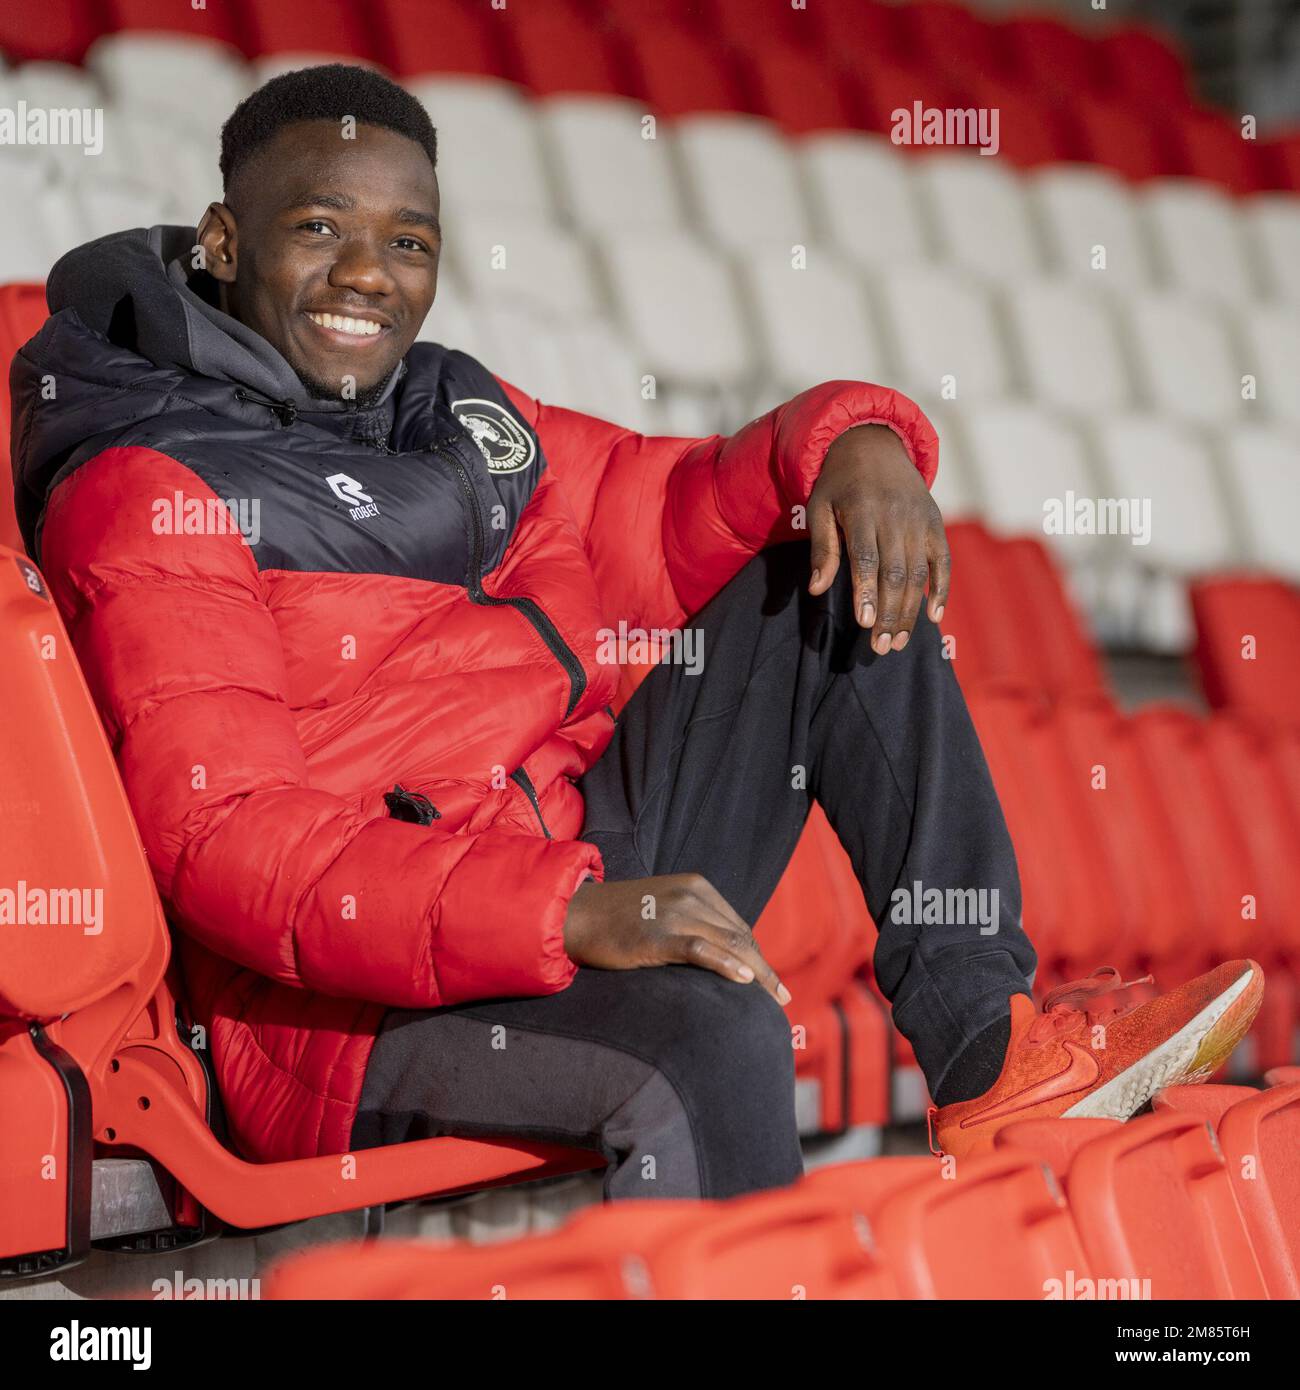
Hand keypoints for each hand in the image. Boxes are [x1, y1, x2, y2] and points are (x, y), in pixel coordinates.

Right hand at [563, 874, 790, 1004]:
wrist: (575, 915)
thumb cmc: (617, 918)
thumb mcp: (662, 908)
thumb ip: (692, 921)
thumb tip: (720, 953)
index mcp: (696, 886)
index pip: (738, 926)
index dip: (757, 956)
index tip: (769, 981)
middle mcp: (692, 895)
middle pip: (740, 936)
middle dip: (763, 969)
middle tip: (780, 998)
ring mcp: (675, 913)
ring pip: (729, 944)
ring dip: (756, 974)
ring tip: (772, 1000)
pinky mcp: (658, 935)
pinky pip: (701, 951)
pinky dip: (726, 965)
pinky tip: (744, 982)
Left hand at [806, 422, 949, 654]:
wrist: (873, 444)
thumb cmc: (838, 485)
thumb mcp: (819, 507)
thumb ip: (821, 549)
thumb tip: (815, 589)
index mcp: (863, 510)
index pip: (866, 557)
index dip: (867, 592)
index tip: (865, 623)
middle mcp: (895, 516)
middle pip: (896, 573)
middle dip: (890, 613)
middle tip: (880, 647)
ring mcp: (919, 520)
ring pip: (918, 573)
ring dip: (910, 611)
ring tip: (898, 642)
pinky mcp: (935, 523)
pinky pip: (942, 561)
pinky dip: (941, 589)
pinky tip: (932, 617)